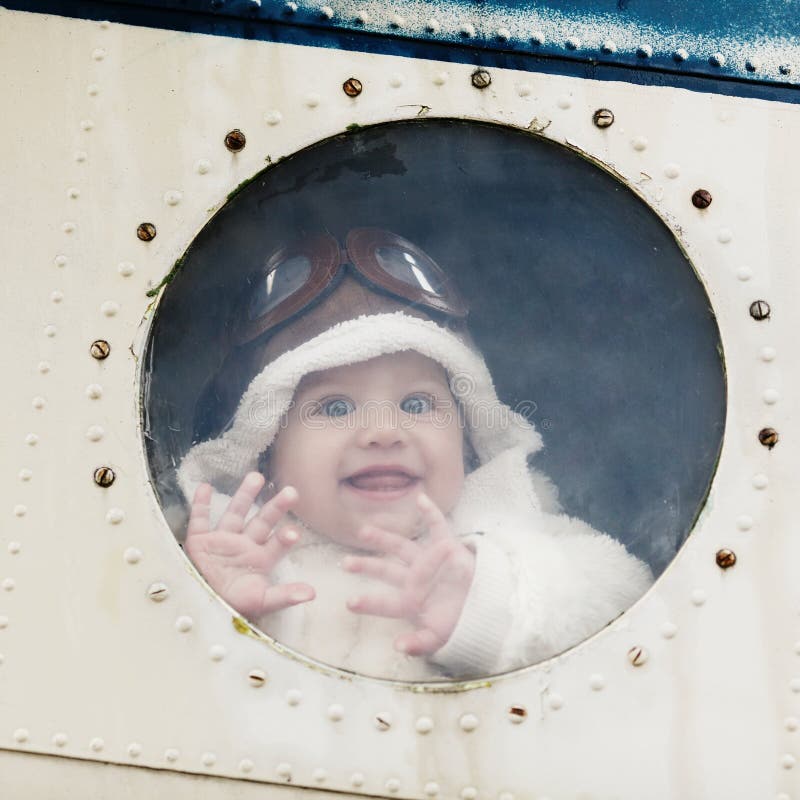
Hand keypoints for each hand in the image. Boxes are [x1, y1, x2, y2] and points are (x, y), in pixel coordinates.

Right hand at [185, 472, 314, 618]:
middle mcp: (244, 545)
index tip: (294, 532)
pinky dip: (200, 504)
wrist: (200, 612)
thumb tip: (312, 594)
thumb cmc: (232, 608)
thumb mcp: (260, 602)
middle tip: (292, 492)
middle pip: (262, 521)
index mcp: (261, 559)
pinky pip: (200, 519)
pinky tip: (205, 487)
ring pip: (235, 513)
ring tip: (257, 476)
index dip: (284, 538)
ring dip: (245, 495)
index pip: (277, 544)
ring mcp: (222, 540)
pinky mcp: (199, 541)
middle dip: (276, 507)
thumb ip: (284, 596)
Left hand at [343, 494, 475, 655]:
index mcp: (411, 601)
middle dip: (367, 566)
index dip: (370, 603)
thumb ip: (419, 644)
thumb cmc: (459, 622)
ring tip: (363, 531)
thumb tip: (398, 648)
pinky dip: (431, 513)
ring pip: (402, 547)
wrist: (485, 607)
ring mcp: (429, 561)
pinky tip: (421, 499)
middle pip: (386, 570)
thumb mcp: (439, 637)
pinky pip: (438, 527)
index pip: (386, 603)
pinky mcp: (448, 547)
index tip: (349, 603)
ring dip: (384, 538)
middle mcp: (415, 578)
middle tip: (344, 563)